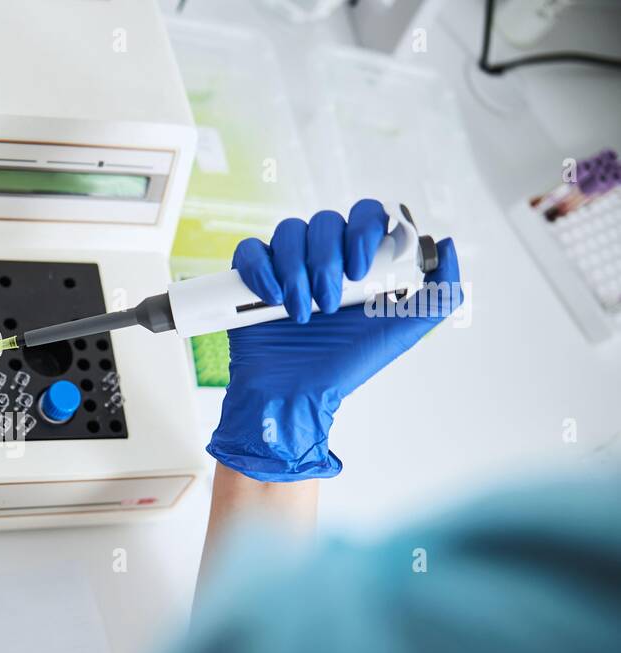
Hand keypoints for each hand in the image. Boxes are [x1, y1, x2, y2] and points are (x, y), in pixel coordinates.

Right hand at [207, 198, 461, 480]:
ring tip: (300, 314)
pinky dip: (260, 270)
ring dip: (295, 272)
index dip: (362, 230)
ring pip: (288, 232)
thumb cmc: (344, 368)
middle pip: (324, 221)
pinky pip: (249, 251)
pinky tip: (270, 299)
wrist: (292, 396)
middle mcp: (321, 258)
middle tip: (328, 304)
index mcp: (357, 262)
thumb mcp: (402, 333)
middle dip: (326, 261)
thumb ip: (438, 295)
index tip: (360, 271)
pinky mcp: (247, 280)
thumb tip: (446, 245)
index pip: (365, 215)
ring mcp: (283, 266)